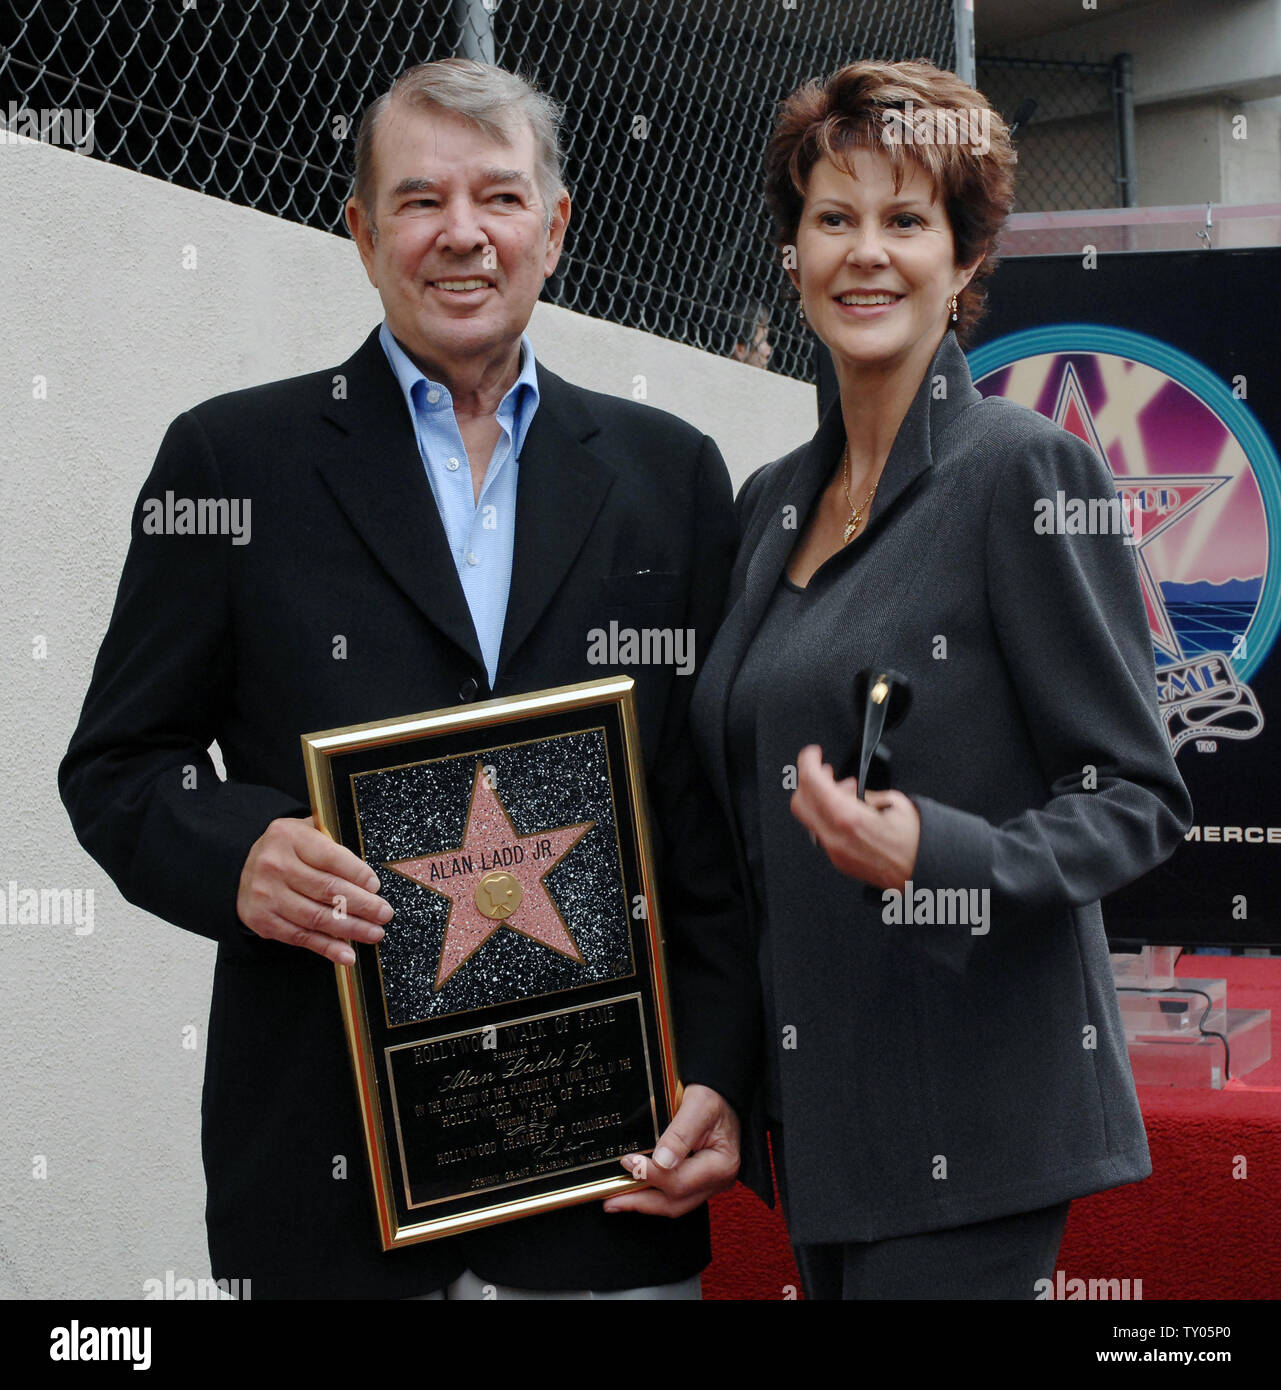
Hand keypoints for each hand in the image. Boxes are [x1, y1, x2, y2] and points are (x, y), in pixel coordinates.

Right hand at [236, 815, 391, 963]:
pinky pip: (301, 937)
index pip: (331, 857)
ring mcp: (267, 895)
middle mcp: (275, 865)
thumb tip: (368, 876)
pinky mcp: (263, 920)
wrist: (241, 869)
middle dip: (362, 905)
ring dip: (351, 929)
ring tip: (374, 933)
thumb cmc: (286, 850)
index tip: (376, 886)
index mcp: (289, 837)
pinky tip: (347, 954)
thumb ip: (332, 843)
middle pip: (327, 890)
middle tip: (384, 914)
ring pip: (316, 917)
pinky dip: (327, 948)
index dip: (357, 874)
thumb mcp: (305, 832)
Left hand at [603, 1084, 739, 1217]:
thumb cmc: (713, 1097)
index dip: (650, 1174)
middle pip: (675, 1202)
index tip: (627, 1162)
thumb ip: (680, 1135)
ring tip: (616, 1200)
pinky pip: (675, 1195)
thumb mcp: (697, 1107)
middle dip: (640, 1202)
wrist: (722, 1093)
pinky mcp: (700, 1181)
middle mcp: (718, 1181)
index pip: (679, 1181)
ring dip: (644, 1202)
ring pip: (674, 1204)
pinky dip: (654, 1194)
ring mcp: (709, 1184)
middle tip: (610, 1201)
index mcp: (721, 1165)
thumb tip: (661, 1162)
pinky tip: (636, 1190)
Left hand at [790, 744, 919, 891]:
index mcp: (848, 818)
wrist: (924, 874)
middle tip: (825, 770)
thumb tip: (852, 792)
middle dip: (809, 782)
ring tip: (846, 791)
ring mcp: (835, 853)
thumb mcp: (896, 802)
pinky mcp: (839, 862)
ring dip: (820, 799)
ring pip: (809, 819)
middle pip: (800, 802)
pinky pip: (822, 833)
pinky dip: (827, 816)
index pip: (811, 782)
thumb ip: (865, 793)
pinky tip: (847, 812)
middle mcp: (835, 837)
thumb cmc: (917, 843)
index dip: (808, 761)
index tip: (813, 753)